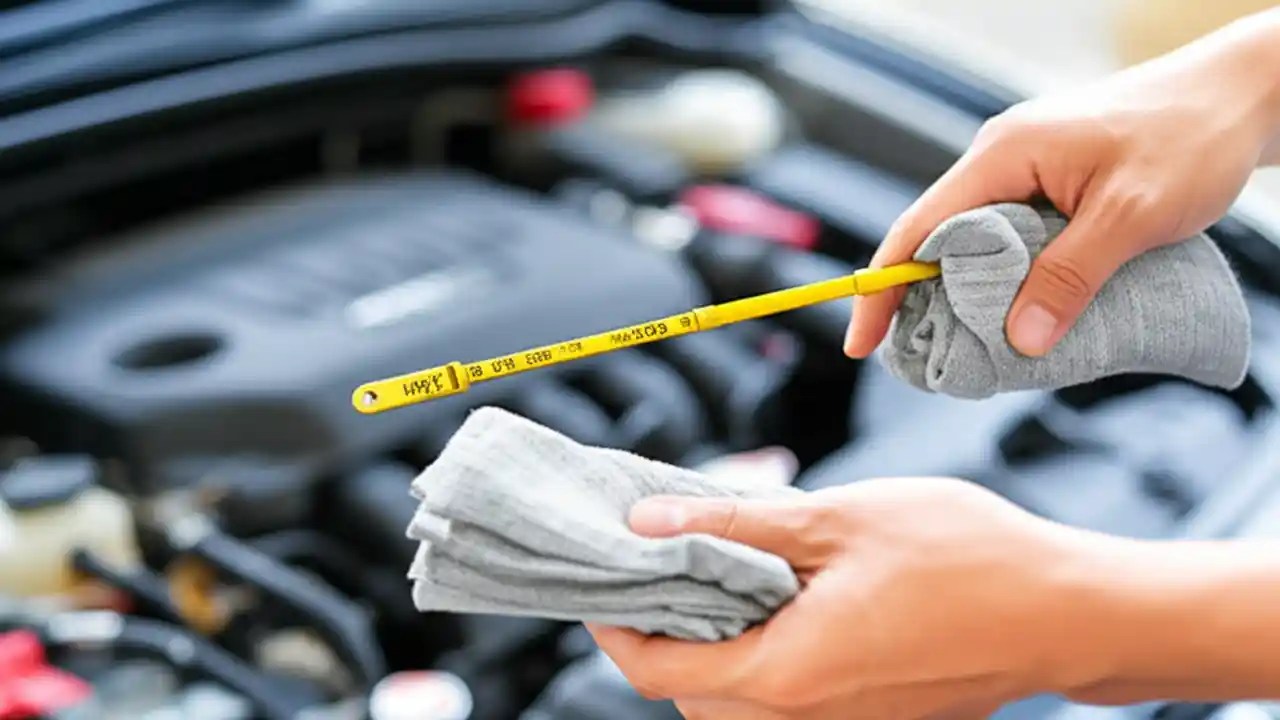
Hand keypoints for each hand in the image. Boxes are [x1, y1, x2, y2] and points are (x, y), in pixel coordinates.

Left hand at [588, 478, 1103, 719]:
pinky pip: (785, 700)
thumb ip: (736, 524)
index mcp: (787, 674)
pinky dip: (759, 655)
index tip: (602, 575)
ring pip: (735, 702)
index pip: (656, 672)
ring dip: (710, 646)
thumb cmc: (965, 557)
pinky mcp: (869, 718)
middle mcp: (805, 718)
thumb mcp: (838, 519)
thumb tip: (646, 520)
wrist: (1067, 613)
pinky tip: (777, 595)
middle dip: (660, 633)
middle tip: (658, 559)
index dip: (615, 625)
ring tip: (715, 570)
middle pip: (689, 693)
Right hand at [845, 8, 1279, 358]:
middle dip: (920, 301)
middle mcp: (1001, 160)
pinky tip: (1018, 314)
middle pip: (937, 238)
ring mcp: (1026, 170)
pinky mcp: (1052, 183)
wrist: (1243, 94)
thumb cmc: (1191, 139)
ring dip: (968, 295)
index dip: (882, 288)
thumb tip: (1019, 341)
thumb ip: (1070, 276)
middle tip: (923, 363)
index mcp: (1002, 156)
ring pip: (976, 242)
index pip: (918, 228)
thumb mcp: (1131, 216)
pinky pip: (1010, 237)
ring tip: (967, 350)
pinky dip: (1005, 279)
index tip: (862, 344)